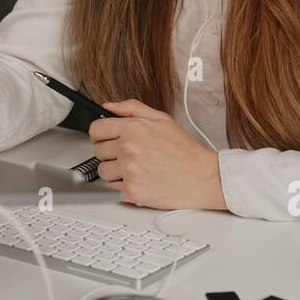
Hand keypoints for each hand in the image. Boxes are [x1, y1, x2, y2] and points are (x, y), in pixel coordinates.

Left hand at [89, 99, 226, 209]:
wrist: (203, 177)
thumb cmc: (185, 150)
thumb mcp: (161, 119)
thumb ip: (132, 109)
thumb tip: (108, 106)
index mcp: (133, 128)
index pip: (96, 130)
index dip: (99, 135)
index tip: (104, 139)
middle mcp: (129, 149)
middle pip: (97, 151)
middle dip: (109, 153)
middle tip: (127, 155)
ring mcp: (129, 172)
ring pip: (102, 172)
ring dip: (114, 171)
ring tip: (134, 169)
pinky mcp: (132, 192)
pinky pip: (112, 189)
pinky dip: (122, 187)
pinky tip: (139, 180)